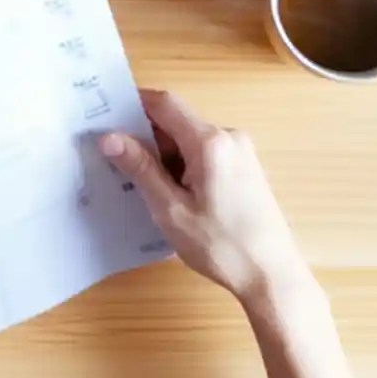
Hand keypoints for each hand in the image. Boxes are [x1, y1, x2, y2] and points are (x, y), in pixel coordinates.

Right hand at [99, 90, 307, 300]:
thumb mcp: (171, 210)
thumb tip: (109, 137)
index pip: (164, 103)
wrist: (272, 274)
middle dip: (145, 137)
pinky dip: (182, 166)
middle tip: (114, 162)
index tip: (105, 120)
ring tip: (138, 186)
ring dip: (164, 156)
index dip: (132, 105)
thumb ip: (141, 169)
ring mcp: (241, 152)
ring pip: (189, 141)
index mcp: (209, 142)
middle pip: (176, 122)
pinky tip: (169, 195)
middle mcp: (228, 137)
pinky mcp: (245, 169)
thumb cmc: (220, 246)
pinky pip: (205, 155)